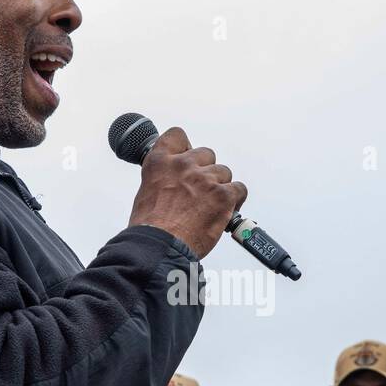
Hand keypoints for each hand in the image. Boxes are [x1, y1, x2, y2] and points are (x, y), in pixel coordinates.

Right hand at [128, 126, 246, 258]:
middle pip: (206, 154)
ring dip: (219, 187)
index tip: (187, 155)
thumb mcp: (146, 193)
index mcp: (160, 163)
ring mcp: (205, 180)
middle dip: (205, 171)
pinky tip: (226, 210)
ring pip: (223, 173)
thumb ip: (163, 180)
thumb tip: (172, 183)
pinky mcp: (223, 196)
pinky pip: (239, 189)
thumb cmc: (151, 229)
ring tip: (209, 206)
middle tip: (199, 191)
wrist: (160, 248)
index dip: (185, 147)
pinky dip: (235, 200)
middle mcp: (183, 166)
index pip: (177, 136)